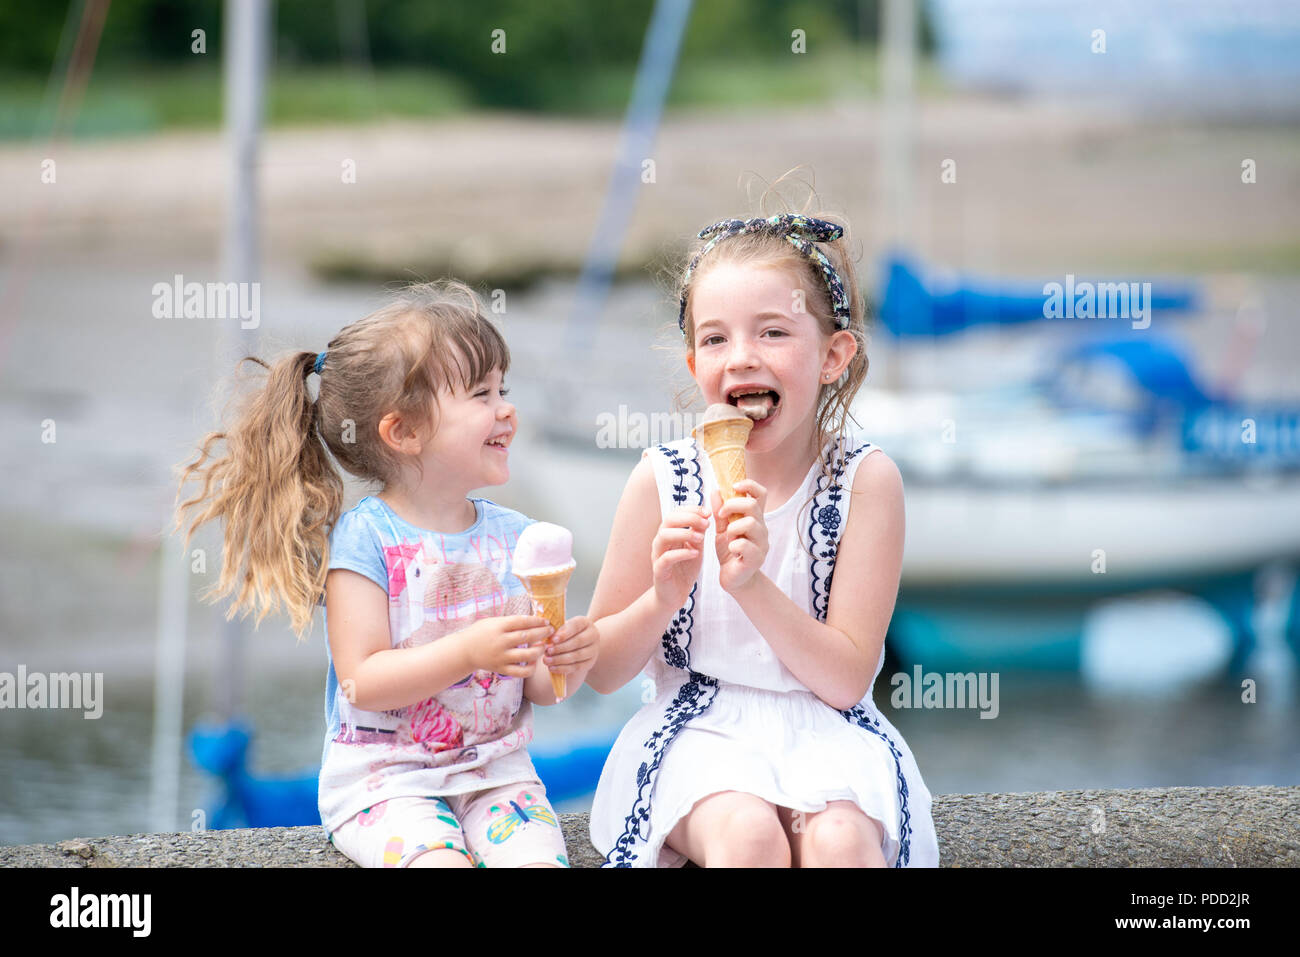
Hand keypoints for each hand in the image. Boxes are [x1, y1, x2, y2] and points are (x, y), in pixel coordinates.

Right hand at [459, 615, 551, 677]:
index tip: (546, 621)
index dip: (537, 621)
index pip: (522, 621)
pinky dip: (531, 668)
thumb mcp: (493, 622)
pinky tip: (534, 661)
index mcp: (498, 626)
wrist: (464, 651)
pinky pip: (521, 672)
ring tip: (543, 646)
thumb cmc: (481, 633)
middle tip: (551, 631)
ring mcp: (501, 657)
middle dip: (543, 633)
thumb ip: (511, 621)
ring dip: (540, 650)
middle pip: (527, 636)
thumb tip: (535, 619)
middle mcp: (500, 642)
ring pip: (527, 655)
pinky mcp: (502, 669)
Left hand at [542, 615, 599, 682]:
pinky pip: (576, 667)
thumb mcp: (562, 629)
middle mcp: (593, 635)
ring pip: (577, 655)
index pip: (576, 625)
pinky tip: (551, 667)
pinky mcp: (590, 663)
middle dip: (561, 647)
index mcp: (585, 622)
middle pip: (578, 641)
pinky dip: (562, 668)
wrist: (575, 647)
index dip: (565, 633)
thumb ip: (556, 631)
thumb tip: (547, 637)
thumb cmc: (565, 634)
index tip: (553, 639)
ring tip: (546, 660)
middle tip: (548, 651)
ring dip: (560, 659)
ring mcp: (593, 650)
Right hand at [650, 505, 709, 610]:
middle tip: (706, 522)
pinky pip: (666, 558)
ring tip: (701, 538)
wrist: (675, 595)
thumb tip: (706, 515)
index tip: (708, 511)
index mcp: (669, 533)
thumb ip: (698, 532)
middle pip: (668, 520)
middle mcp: (661, 541)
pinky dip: (681, 554)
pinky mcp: (659, 570)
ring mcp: (658, 555)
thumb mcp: (695, 547)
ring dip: (684, 533)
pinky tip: (695, 553)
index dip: (691, 509)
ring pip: (664, 536)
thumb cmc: (684, 570)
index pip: (676, 513)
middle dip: (688, 518)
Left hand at [712, 478, 768, 594]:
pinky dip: (734, 545)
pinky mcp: (756, 558)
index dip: (749, 485)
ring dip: (733, 527)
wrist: (734, 578)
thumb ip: (720, 511)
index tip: (733, 486)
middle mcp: (761, 528)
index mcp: (755, 518)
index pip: (760, 494)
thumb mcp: (722, 528)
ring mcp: (761, 543)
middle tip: (721, 514)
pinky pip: (745, 544)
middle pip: (753, 505)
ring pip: (751, 523)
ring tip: (728, 537)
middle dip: (733, 505)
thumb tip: (715, 490)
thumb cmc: (730, 551)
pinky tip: (732, 550)